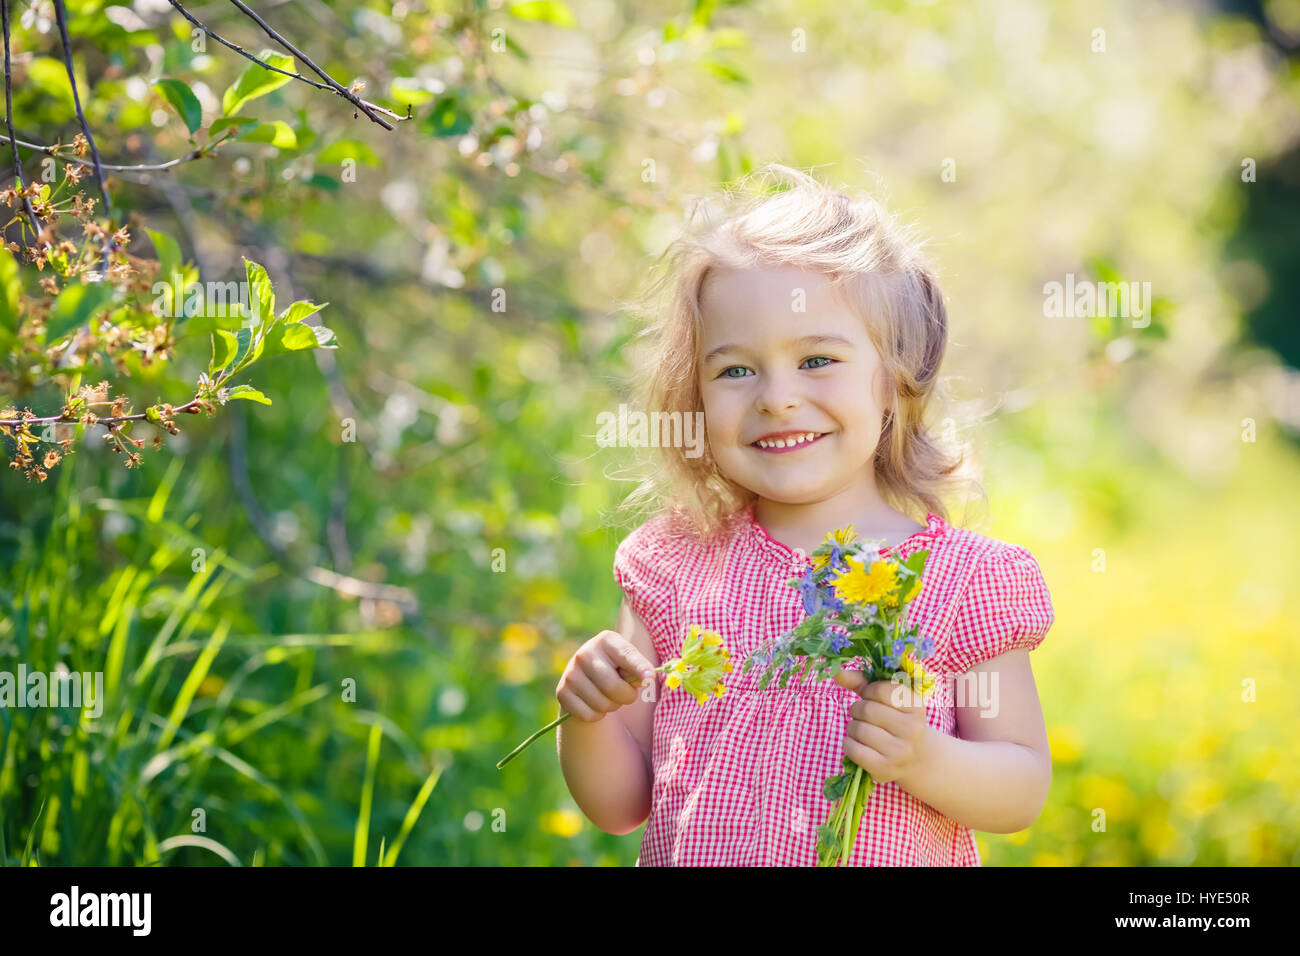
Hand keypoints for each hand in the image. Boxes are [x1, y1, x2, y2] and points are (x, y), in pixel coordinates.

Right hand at [556, 630, 655, 722]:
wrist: (587, 678)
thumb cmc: (617, 669)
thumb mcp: (629, 664)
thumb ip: (640, 670)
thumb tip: (647, 679)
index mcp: (606, 640)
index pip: (627, 656)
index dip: (640, 668)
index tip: (650, 679)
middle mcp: (585, 653)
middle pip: (614, 687)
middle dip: (627, 697)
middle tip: (627, 694)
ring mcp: (571, 672)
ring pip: (602, 704)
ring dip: (612, 706)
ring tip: (609, 696)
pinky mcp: (562, 692)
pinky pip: (588, 715)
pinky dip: (597, 715)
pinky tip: (595, 703)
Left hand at [832, 668, 932, 785]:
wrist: (917, 758)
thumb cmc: (897, 721)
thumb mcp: (888, 699)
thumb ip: (863, 682)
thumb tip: (837, 673)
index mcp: (916, 707)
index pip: (880, 689)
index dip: (868, 691)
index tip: (870, 697)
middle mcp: (912, 729)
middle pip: (867, 709)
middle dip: (857, 709)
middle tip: (862, 715)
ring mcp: (899, 751)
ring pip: (858, 729)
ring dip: (852, 726)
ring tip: (862, 729)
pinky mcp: (885, 768)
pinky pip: (852, 749)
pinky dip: (848, 743)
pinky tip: (857, 743)